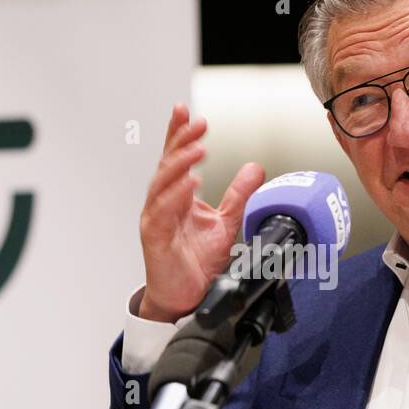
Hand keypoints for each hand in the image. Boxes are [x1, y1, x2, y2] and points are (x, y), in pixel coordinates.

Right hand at [137, 103, 264, 321]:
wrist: (184, 297)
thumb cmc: (196, 263)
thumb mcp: (226, 223)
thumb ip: (239, 195)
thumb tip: (255, 167)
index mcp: (177, 196)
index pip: (176, 158)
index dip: (178, 133)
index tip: (185, 110)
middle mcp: (163, 203)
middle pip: (167, 164)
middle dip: (181, 141)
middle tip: (197, 123)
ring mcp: (155, 219)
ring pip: (162, 184)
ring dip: (179, 164)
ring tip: (197, 150)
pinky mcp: (154, 237)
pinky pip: (162, 212)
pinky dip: (175, 195)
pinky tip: (189, 183)